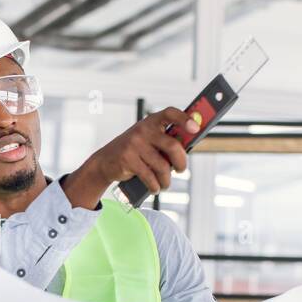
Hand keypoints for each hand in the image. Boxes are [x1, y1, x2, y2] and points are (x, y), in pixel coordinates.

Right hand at [62, 107, 200, 207]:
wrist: (105, 161)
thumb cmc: (134, 151)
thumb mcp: (148, 140)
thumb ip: (165, 141)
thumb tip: (188, 149)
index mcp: (151, 122)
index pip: (170, 113)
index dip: (184, 119)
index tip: (196, 128)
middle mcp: (143, 130)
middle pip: (173, 146)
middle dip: (181, 162)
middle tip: (181, 169)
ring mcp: (134, 145)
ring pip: (162, 166)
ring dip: (166, 180)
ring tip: (165, 183)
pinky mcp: (128, 160)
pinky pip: (150, 177)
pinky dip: (155, 186)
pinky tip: (155, 187)